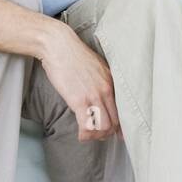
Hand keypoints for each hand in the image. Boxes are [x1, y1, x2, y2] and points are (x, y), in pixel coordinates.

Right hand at [40, 26, 121, 141]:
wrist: (58, 45)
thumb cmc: (72, 54)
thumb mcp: (95, 67)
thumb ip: (102, 81)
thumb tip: (100, 92)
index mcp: (112, 83)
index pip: (123, 111)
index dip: (121, 126)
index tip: (117, 133)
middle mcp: (107, 91)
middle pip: (115, 122)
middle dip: (108, 133)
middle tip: (98, 135)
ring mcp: (94, 96)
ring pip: (104, 127)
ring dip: (96, 136)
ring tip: (89, 136)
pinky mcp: (79, 100)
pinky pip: (87, 125)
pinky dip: (85, 135)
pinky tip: (81, 136)